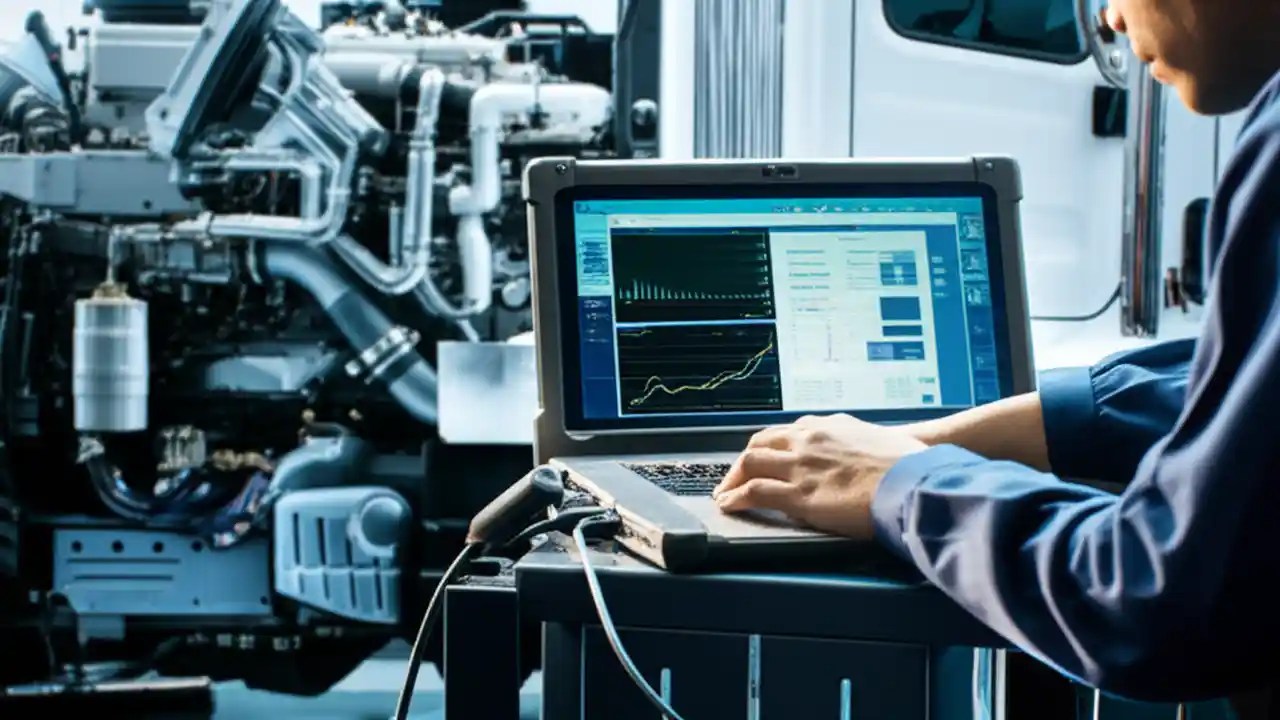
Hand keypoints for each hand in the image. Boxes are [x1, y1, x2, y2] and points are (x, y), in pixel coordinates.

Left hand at [712, 414, 927, 538]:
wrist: (913, 482)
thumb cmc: (910, 466)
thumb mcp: (884, 441)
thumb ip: (862, 446)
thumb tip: (864, 461)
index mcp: (831, 425)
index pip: (790, 430)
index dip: (775, 446)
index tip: (770, 457)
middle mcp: (809, 438)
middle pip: (762, 441)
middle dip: (747, 458)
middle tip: (739, 474)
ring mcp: (800, 464)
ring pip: (751, 462)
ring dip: (734, 477)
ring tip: (726, 492)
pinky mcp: (798, 494)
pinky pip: (754, 492)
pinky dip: (736, 497)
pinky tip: (729, 504)